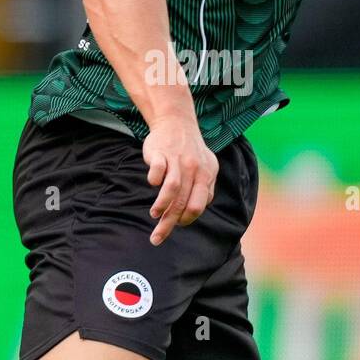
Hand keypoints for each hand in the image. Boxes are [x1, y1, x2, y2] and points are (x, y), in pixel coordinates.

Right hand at [142, 114, 217, 244]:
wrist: (176, 121)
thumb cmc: (191, 149)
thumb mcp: (207, 167)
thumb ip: (206, 189)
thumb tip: (197, 210)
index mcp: (206, 175)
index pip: (197, 206)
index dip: (186, 219)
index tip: (175, 224)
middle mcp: (193, 169)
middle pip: (182, 202)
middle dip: (169, 224)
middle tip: (157, 238)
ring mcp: (177, 159)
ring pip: (171, 188)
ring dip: (162, 205)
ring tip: (154, 215)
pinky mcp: (161, 152)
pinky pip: (158, 169)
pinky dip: (154, 179)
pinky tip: (152, 183)